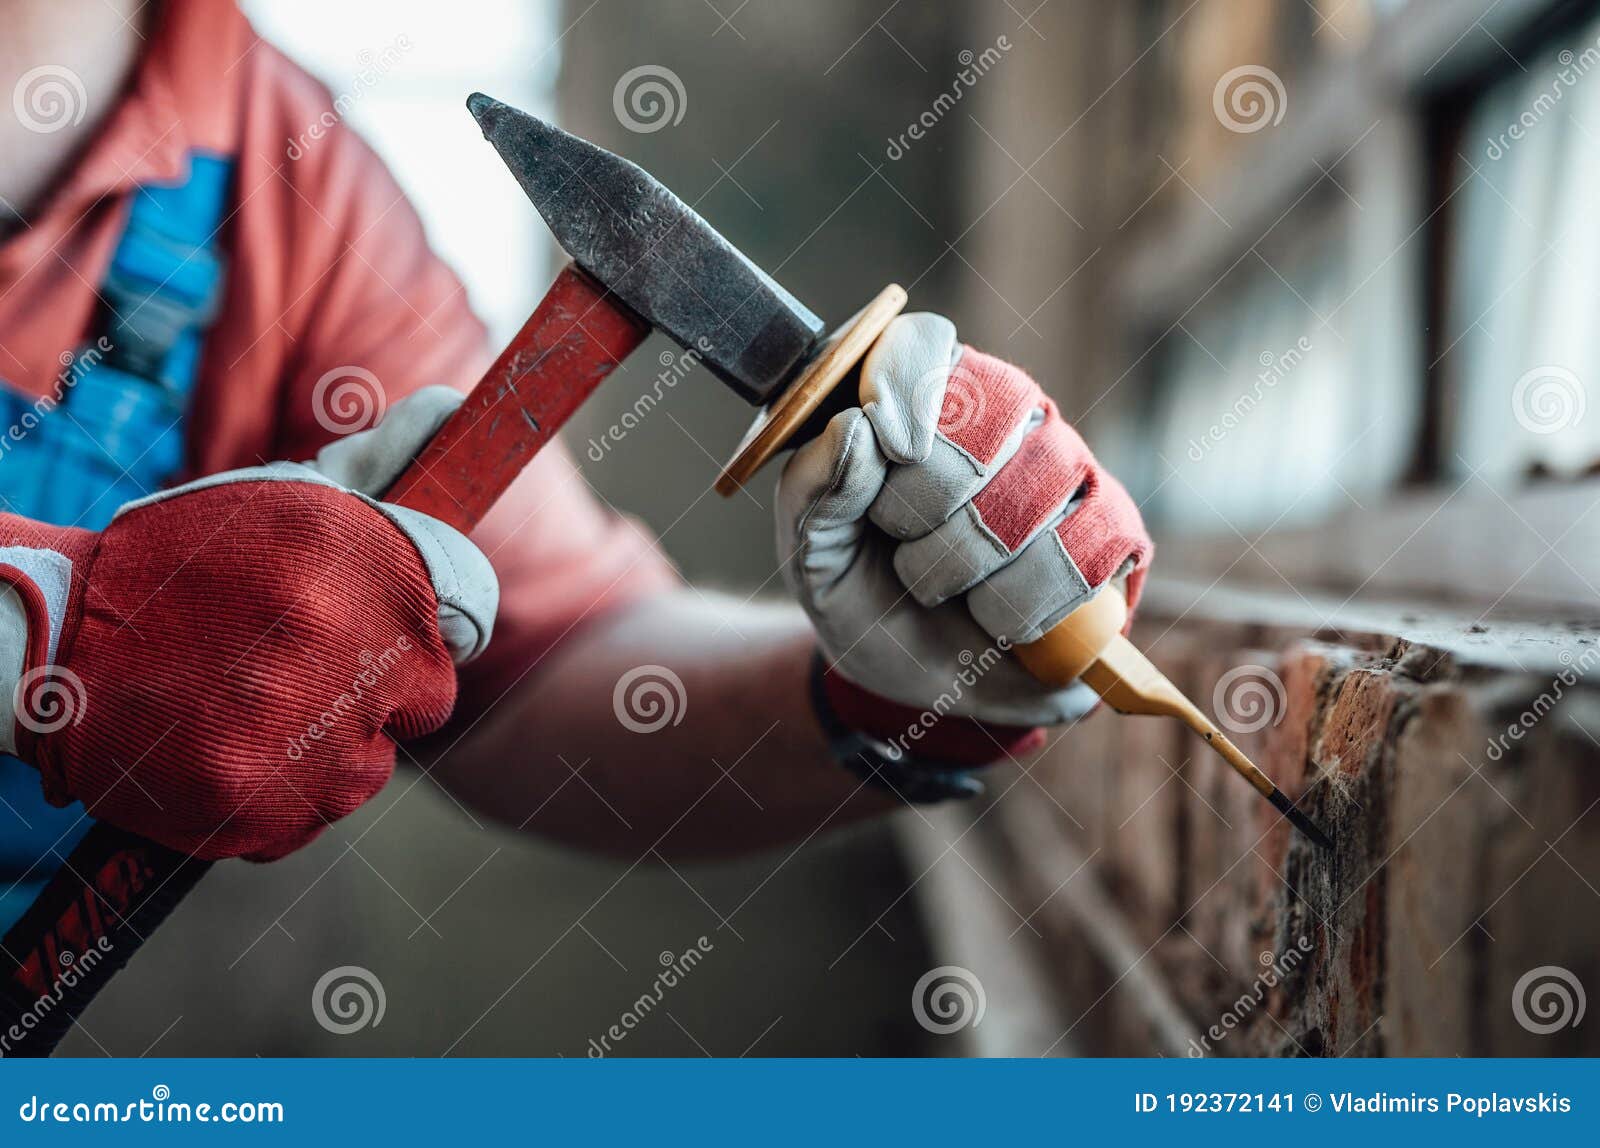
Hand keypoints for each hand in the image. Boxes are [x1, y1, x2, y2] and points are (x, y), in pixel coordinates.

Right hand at [0, 387, 497, 859]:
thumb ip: (377, 470)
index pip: (470, 606)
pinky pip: (315, 811)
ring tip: (251, 703)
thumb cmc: (178, 566)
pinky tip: (228, 745)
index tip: (398, 624)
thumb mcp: (279, 498)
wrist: (54, 649)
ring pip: (372, 762)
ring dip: (330, 742)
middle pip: (428, 694)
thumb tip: (450, 414)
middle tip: (302, 664)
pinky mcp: (271, 813)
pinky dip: (283, 791)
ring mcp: (316, 747)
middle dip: (381, 684)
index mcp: (368, 568)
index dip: (436, 619)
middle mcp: (355, 655)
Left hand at [778, 313, 1150, 743]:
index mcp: (920, 399)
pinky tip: (1001, 618)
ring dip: (969, 564)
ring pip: (1034, 488)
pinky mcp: (1114, 524)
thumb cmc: (862, 594)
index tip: (890, 447)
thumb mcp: (813, 553)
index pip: (924, 345)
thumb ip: (815, 490)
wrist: (915, 679)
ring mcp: (1067, 465)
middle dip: (927, 502)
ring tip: (945, 590)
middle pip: (986, 414)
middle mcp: (1003, 413)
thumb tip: (853, 429)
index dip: (907, 387)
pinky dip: (1030, 598)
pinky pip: (1092, 542)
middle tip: (903, 544)